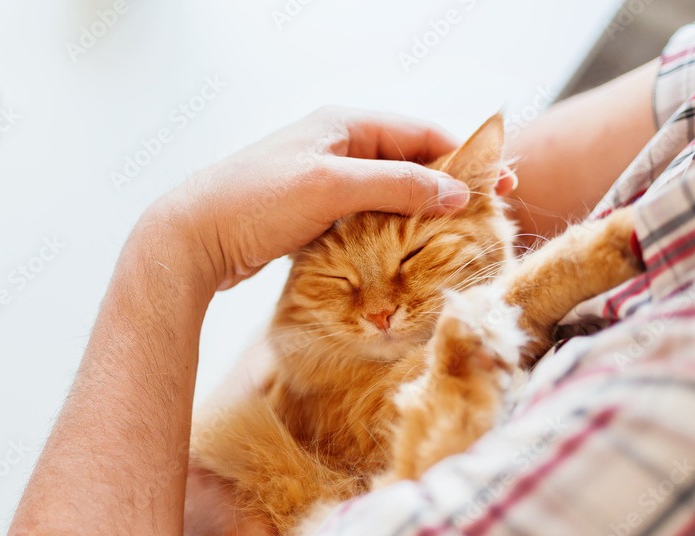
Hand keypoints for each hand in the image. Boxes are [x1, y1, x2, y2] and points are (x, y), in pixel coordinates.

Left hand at [143, 106, 506, 291]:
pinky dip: (388, 231)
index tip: (501, 183)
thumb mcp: (332, 188)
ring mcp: (322, 180)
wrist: (192, 236)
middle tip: (487, 213)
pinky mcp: (309, 214)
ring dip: (417, 212)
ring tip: (455, 235)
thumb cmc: (256, 202)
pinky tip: (406, 250)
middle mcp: (336, 147)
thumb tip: (455, 193)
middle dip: (446, 187)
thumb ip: (396, 186)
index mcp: (344, 126)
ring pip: (386, 194)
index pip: (421, 135)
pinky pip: (363, 217)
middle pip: (408, 163)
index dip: (464, 159)